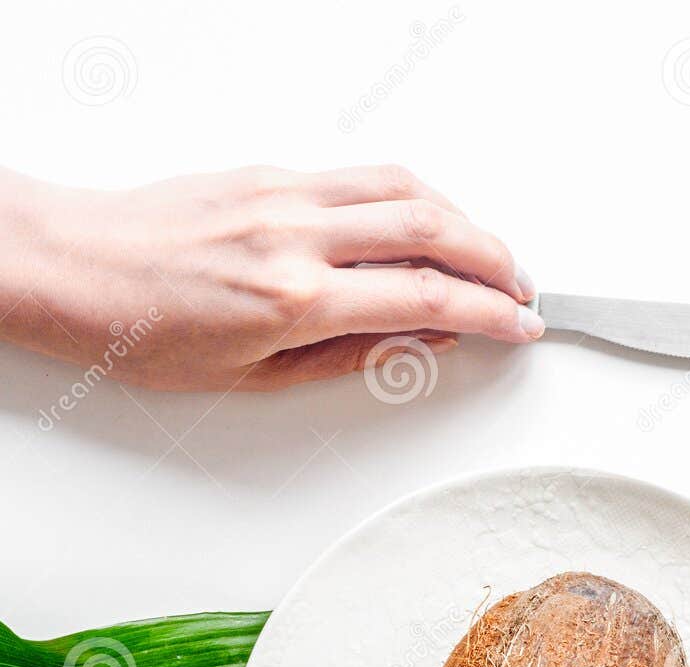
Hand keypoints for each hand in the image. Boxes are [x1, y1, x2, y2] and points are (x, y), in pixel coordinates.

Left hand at [0, 163, 540, 390]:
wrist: (72, 268)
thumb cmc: (143, 333)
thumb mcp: (254, 376)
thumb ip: (348, 355)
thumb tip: (419, 343)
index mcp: (295, 298)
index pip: (425, 297)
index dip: (489, 313)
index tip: (522, 327)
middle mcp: (296, 233)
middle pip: (431, 228)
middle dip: (494, 259)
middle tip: (524, 291)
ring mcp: (284, 193)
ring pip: (404, 187)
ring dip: (462, 219)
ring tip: (489, 256)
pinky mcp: (270, 174)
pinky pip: (362, 177)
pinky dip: (411, 197)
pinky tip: (426, 222)